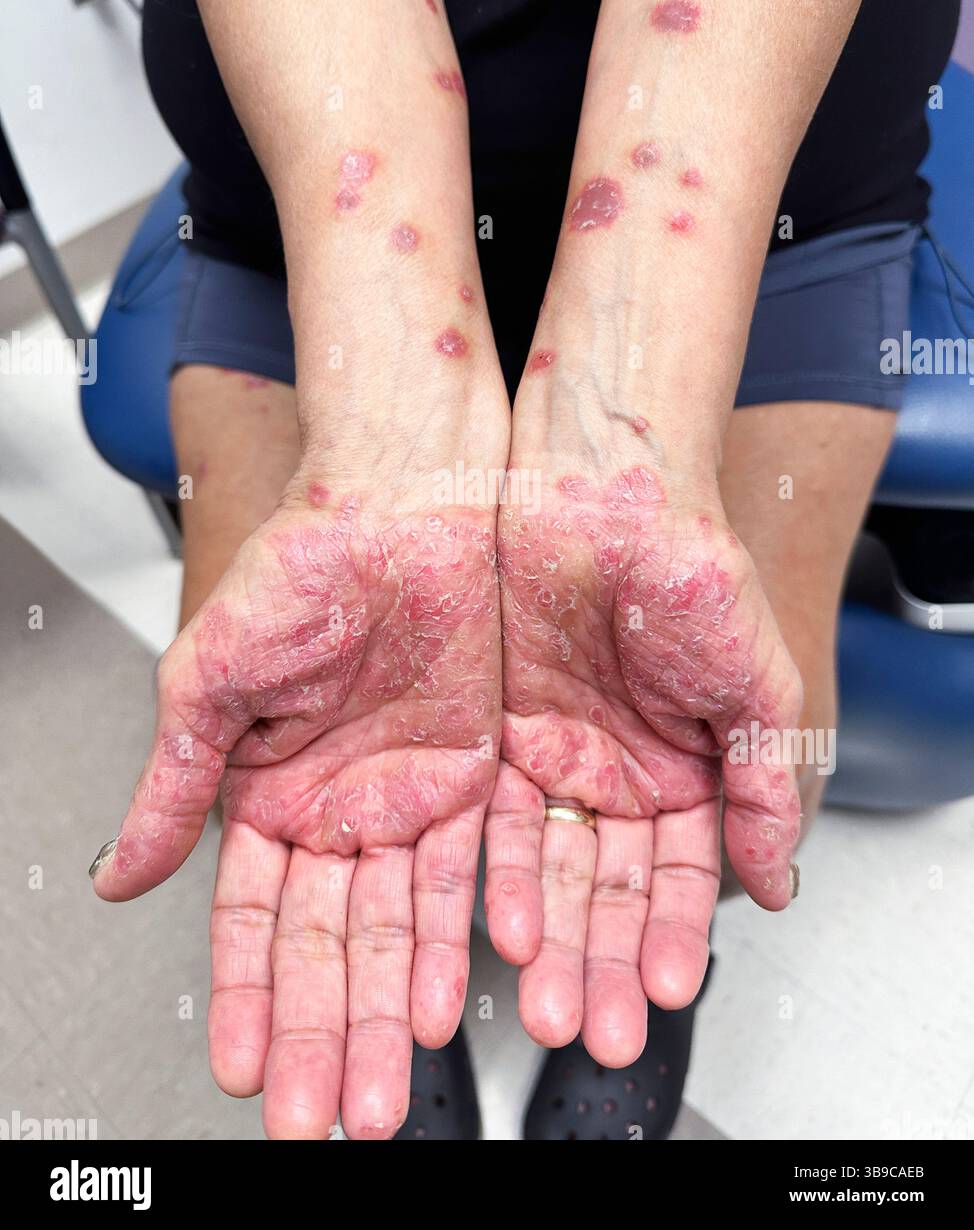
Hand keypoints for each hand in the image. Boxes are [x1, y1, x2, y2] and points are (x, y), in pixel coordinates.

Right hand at [91, 482, 500, 1138]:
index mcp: (264, 791)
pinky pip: (466, 873)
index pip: (251, 922)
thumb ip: (174, 786)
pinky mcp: (470, 774)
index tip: (248, 1067)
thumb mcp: (210, 678)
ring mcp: (404, 796)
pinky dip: (457, 938)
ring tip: (385, 1089)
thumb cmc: (302, 563)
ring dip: (390, 1012)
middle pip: (327, 946)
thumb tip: (118, 874)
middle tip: (326, 1115)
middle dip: (325, 1033)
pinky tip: (451, 1000)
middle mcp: (336, 806)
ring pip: (396, 928)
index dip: (248, 996)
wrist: (402, 500)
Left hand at [486, 461, 801, 1066]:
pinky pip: (492, 818)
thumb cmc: (688, 568)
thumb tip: (776, 880)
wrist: (599, 492)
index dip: (669, 934)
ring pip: (548, 867)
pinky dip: (499, 875)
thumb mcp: (753, 683)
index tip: (661, 991)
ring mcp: (555, 754)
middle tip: (591, 1025)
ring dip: (549, 937)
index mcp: (686, 767)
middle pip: (606, 887)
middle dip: (601, 958)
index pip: (676, 874)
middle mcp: (617, 771)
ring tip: (546, 1001)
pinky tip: (503, 928)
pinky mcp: (494, 732)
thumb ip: (763, 785)